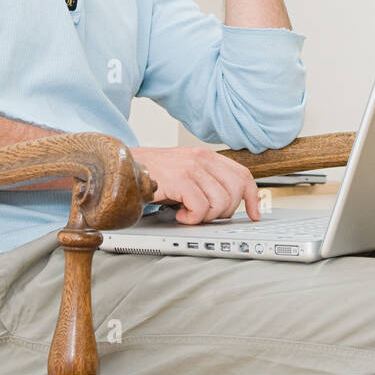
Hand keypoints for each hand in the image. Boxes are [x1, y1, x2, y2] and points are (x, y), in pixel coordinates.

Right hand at [131, 145, 261, 224]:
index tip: (255, 214)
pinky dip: (192, 218)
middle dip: (225, 212)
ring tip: (188, 214)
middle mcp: (202, 158)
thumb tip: (229, 205)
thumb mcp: (184, 174)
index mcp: (206, 156)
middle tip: (204, 216)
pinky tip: (179, 214)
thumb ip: (205, 183)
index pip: (242, 174)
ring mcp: (191, 167)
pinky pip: (201, 208)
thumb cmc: (151, 176)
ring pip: (220, 203)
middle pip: (235, 191)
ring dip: (205, 217)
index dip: (252, 197)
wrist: (119, 168)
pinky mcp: (179, 179)